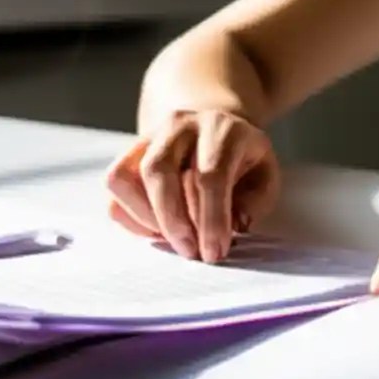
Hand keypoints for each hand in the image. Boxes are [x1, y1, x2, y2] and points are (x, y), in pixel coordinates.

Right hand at [105, 109, 279, 262]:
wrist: (214, 130)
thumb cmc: (242, 161)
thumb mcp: (264, 175)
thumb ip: (253, 201)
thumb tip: (234, 226)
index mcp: (221, 128)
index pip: (209, 175)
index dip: (211, 220)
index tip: (214, 253)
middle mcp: (180, 125)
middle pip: (158, 172)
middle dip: (173, 223)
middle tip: (191, 253)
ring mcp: (148, 137)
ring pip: (125, 178)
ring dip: (148, 220)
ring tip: (175, 241)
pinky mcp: (127, 153)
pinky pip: (115, 188)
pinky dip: (131, 217)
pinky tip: (158, 229)